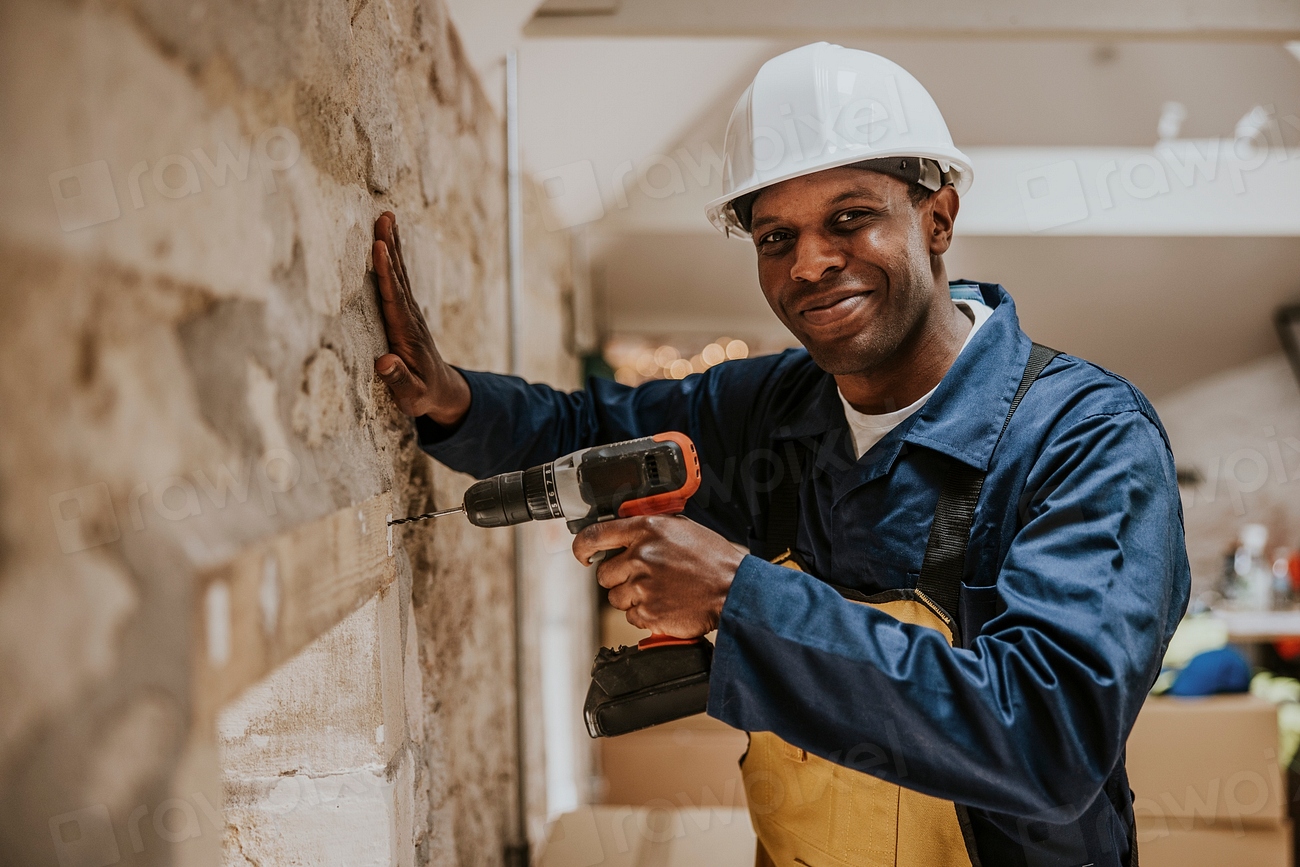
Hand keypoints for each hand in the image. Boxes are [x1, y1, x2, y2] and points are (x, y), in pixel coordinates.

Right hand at [373, 211, 470, 425]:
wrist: (442, 391)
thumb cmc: (423, 395)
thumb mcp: (411, 396)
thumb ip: (399, 379)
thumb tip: (384, 361)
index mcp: (406, 333)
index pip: (393, 297)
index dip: (386, 272)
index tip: (379, 247)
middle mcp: (410, 316)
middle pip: (398, 276)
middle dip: (391, 245)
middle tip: (384, 216)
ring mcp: (409, 312)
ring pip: (399, 273)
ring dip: (392, 244)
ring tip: (386, 216)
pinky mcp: (406, 311)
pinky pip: (397, 279)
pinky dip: (391, 257)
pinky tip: (387, 241)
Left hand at [572, 515, 745, 638]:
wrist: (733, 589)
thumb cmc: (713, 559)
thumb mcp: (682, 529)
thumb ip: (650, 531)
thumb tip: (626, 534)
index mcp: (647, 530)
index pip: (595, 534)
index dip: (582, 547)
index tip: (582, 555)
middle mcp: (640, 556)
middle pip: (604, 574)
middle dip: (619, 578)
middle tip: (642, 579)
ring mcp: (642, 586)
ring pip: (616, 598)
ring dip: (632, 598)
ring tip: (659, 592)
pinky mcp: (648, 612)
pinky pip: (632, 617)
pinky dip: (645, 615)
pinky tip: (665, 605)